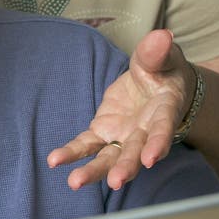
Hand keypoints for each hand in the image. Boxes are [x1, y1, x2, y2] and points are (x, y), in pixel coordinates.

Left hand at [47, 29, 194, 190]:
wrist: (155, 82)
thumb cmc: (163, 70)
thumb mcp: (163, 57)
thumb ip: (157, 52)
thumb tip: (161, 36)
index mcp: (164, 113)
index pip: (162, 130)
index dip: (158, 144)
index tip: (152, 158)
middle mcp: (144, 132)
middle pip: (135, 153)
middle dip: (125, 168)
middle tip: (116, 181)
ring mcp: (123, 136)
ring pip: (109, 158)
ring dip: (94, 171)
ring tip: (75, 182)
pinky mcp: (103, 132)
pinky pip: (86, 144)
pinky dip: (72, 152)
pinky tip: (54, 161)